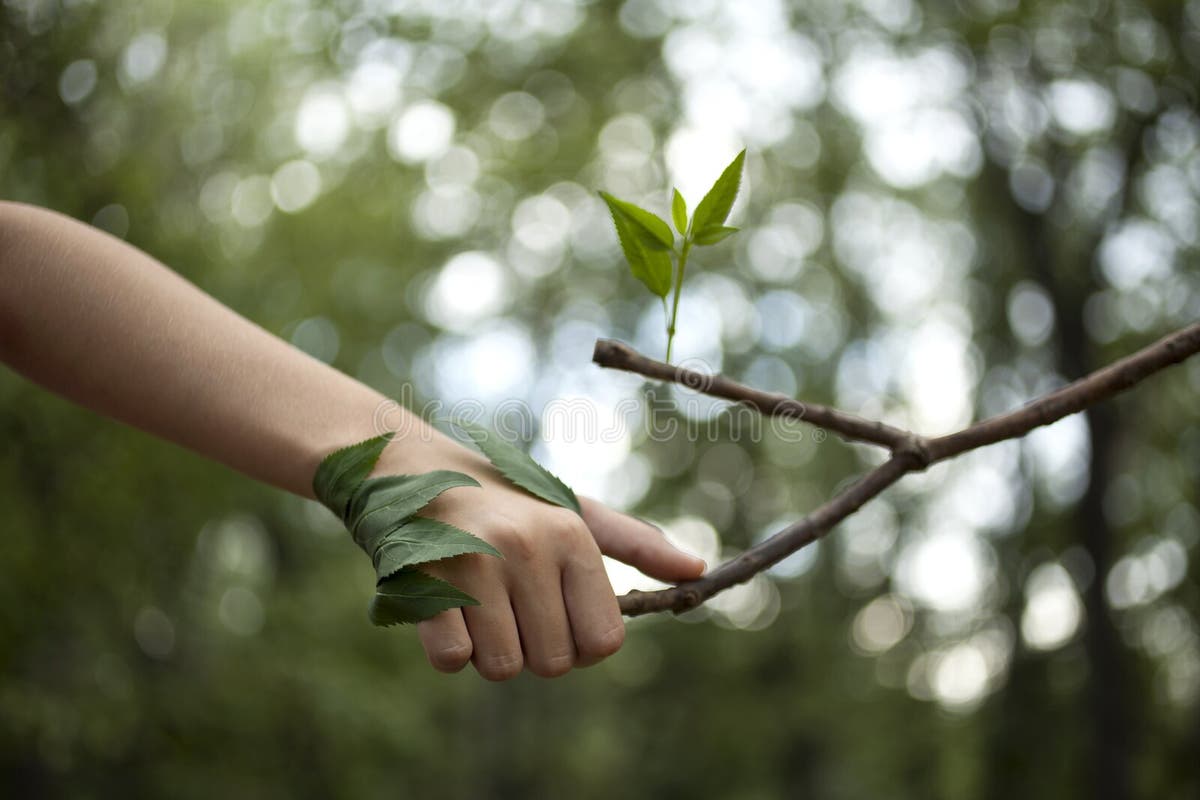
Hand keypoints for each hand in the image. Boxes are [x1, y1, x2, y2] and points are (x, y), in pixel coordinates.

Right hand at [373, 433, 705, 679]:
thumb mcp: (572, 511)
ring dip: (488, 651)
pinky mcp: (423, 582)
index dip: (580, 643)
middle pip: (554, 663)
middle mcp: (528, 547)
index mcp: (571, 534)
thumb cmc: (505, 499)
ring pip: (503, 668)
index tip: (556, 616)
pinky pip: (451, 660)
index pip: (604, 642)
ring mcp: (474, 565)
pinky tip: (443, 608)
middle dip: (532, 649)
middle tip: (509, 605)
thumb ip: (635, 543)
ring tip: (476, 603)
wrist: (409, 468)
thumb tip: (699, 569)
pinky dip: (448, 649)